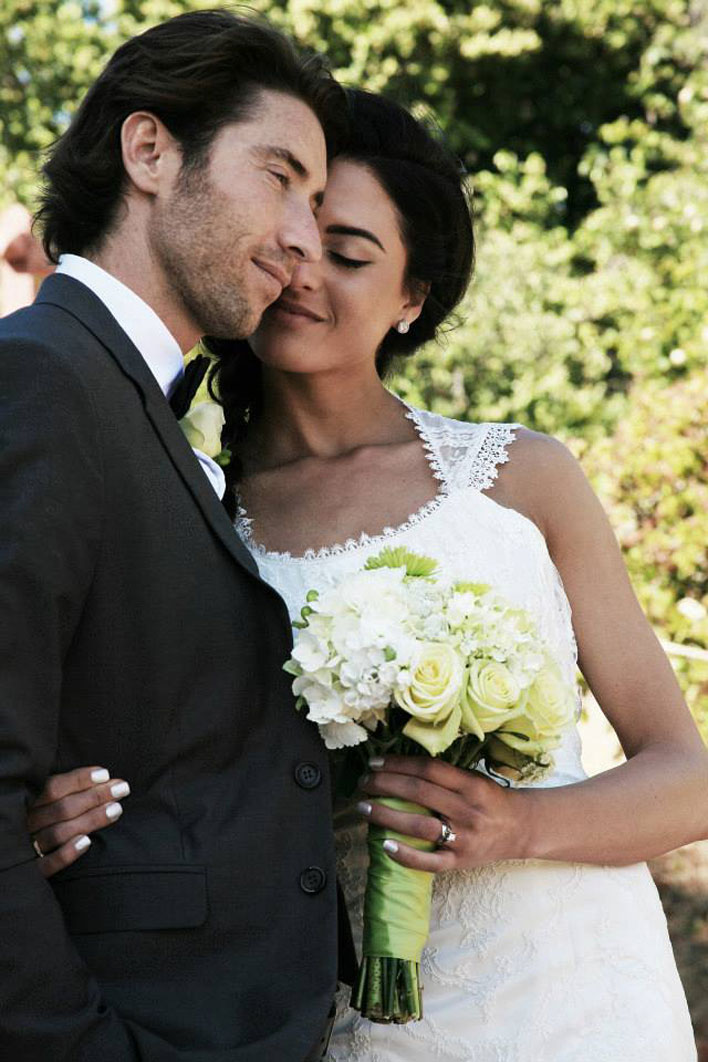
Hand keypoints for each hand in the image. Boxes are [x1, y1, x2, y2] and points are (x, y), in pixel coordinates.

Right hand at [27, 767, 129, 878]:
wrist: (13, 860)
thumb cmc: (42, 819)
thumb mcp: (46, 801)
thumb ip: (66, 791)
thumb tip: (104, 778)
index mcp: (28, 802)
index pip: (54, 787)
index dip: (80, 779)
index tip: (105, 774)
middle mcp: (26, 823)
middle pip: (62, 808)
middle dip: (95, 796)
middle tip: (122, 789)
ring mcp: (27, 847)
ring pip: (59, 833)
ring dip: (90, 820)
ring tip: (116, 810)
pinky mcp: (33, 871)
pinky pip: (47, 864)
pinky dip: (66, 854)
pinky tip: (87, 843)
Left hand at [357, 755, 535, 871]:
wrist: (522, 829)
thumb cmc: (490, 800)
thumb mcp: (474, 779)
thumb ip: (444, 775)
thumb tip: (400, 765)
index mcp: (471, 784)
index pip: (428, 769)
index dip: (398, 764)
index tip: (375, 762)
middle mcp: (467, 810)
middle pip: (419, 793)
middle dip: (384, 785)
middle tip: (363, 782)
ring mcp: (464, 838)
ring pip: (420, 825)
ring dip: (386, 815)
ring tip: (364, 808)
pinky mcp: (460, 861)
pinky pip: (430, 862)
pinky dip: (407, 855)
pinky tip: (385, 846)